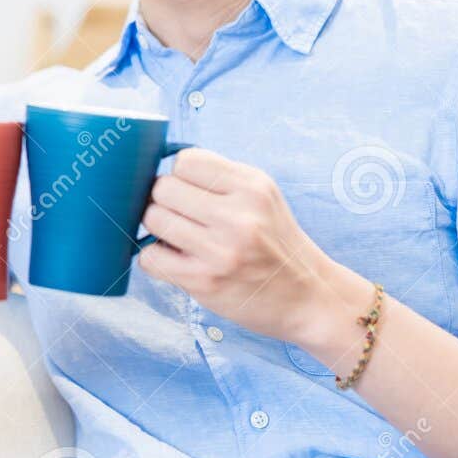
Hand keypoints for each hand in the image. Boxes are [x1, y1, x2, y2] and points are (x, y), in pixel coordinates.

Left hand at [137, 148, 358, 345]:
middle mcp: (239, 216)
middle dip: (165, 201)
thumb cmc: (275, 243)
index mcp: (252, 187)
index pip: (185, 160)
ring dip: (159, 229)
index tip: (190, 192)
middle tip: (182, 217)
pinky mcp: (204, 281)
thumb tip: (154, 170)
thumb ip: (219, 179)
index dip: (180, 176)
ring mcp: (221, 250)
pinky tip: (177, 261)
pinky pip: (149, 257)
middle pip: (163, 188)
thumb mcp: (262, 198)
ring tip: (179, 239)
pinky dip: (155, 259)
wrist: (308, 297)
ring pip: (153, 219)